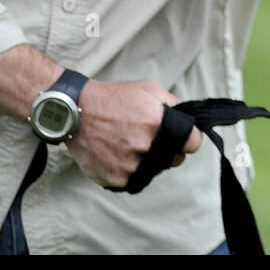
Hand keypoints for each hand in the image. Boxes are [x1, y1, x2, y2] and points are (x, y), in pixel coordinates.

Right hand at [67, 79, 201, 187]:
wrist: (76, 112)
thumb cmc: (114, 98)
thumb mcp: (149, 90)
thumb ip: (174, 104)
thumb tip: (191, 122)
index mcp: (158, 124)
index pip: (193, 143)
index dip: (188, 139)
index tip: (181, 137)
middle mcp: (146, 147)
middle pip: (175, 159)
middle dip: (169, 150)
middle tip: (150, 137)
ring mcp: (130, 166)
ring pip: (155, 171)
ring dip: (149, 161)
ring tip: (130, 143)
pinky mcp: (116, 179)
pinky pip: (135, 180)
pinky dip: (131, 170)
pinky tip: (119, 153)